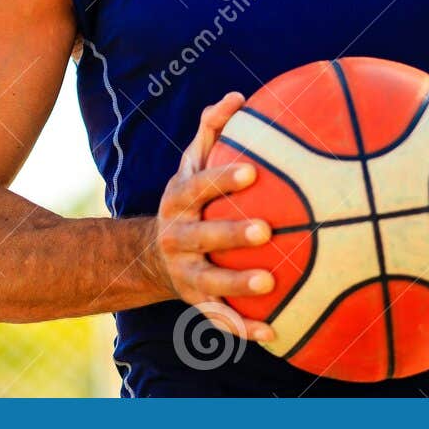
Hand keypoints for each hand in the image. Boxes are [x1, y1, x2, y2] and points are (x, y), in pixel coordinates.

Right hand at [149, 91, 276, 342]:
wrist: (154, 254)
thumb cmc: (190, 197)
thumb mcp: (192, 163)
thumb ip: (212, 131)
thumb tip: (237, 95)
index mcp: (179, 199)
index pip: (199, 186)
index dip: (223, 179)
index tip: (253, 172)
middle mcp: (178, 237)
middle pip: (202, 237)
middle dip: (231, 234)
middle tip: (265, 229)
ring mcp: (185, 273)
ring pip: (210, 283)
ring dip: (238, 285)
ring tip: (270, 283)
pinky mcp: (196, 303)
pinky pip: (220, 319)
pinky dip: (244, 328)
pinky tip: (275, 332)